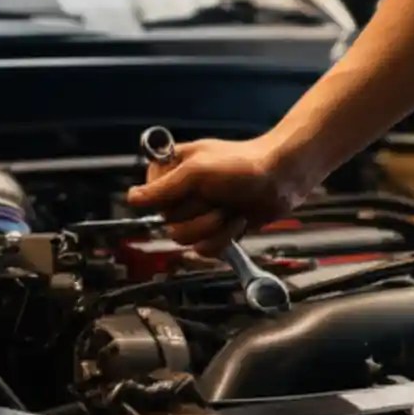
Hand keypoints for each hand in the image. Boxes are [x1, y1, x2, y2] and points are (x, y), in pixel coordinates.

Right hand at [126, 136, 312, 254]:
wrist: (281, 180)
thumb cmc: (243, 165)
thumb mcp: (198, 171)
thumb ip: (163, 187)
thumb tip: (132, 198)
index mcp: (170, 172)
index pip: (148, 198)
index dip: (169, 198)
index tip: (189, 186)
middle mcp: (181, 194)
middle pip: (168, 222)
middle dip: (198, 212)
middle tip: (218, 195)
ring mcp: (198, 214)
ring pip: (184, 239)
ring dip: (213, 226)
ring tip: (230, 210)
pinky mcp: (215, 232)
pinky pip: (204, 249)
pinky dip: (224, 237)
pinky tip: (238, 221)